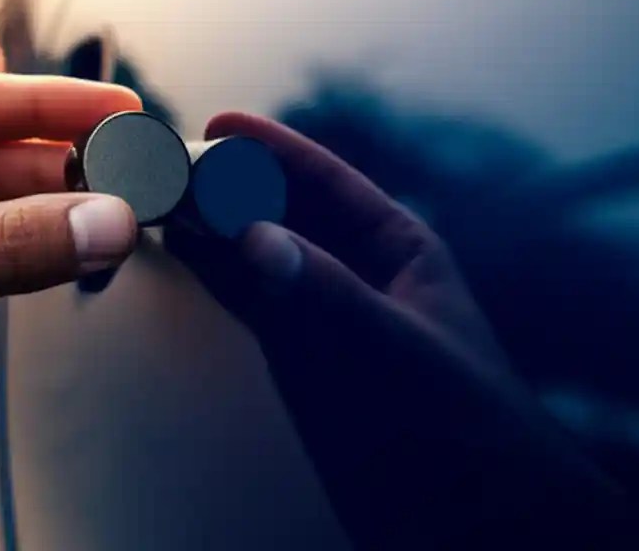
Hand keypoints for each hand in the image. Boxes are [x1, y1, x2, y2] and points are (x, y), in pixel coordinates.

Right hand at [168, 113, 638, 549]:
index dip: (275, 150)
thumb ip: (325, 293)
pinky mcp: (304, 359)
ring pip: (260, 255)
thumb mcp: (396, 349)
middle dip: (234, 185)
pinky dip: (217, 274)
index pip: (329, 183)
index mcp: (401, 251)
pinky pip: (251, 302)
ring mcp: (328, 316)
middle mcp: (359, 274)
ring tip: (162, 200)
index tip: (220, 126)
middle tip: (174, 165)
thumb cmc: (468, 426)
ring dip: (215, 228)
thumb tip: (255, 237)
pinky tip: (186, 253)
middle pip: (286, 212)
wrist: (476, 514)